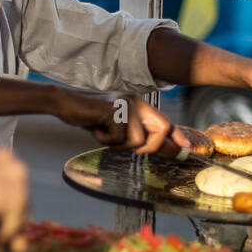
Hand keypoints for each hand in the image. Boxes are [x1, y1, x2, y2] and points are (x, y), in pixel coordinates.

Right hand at [58, 91, 191, 156]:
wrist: (66, 103)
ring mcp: (126, 105)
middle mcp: (137, 102)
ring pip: (137, 140)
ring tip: (103, 132)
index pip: (165, 121)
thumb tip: (159, 149)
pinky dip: (104, 140)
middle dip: (150, 147)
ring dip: (118, 144)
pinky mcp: (114, 110)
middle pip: (161, 130)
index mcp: (139, 105)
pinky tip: (95, 128)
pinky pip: (118, 138)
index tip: (185, 149)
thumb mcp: (116, 126)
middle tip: (131, 149)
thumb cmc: (89, 116)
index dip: (177, 136)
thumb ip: (136, 134)